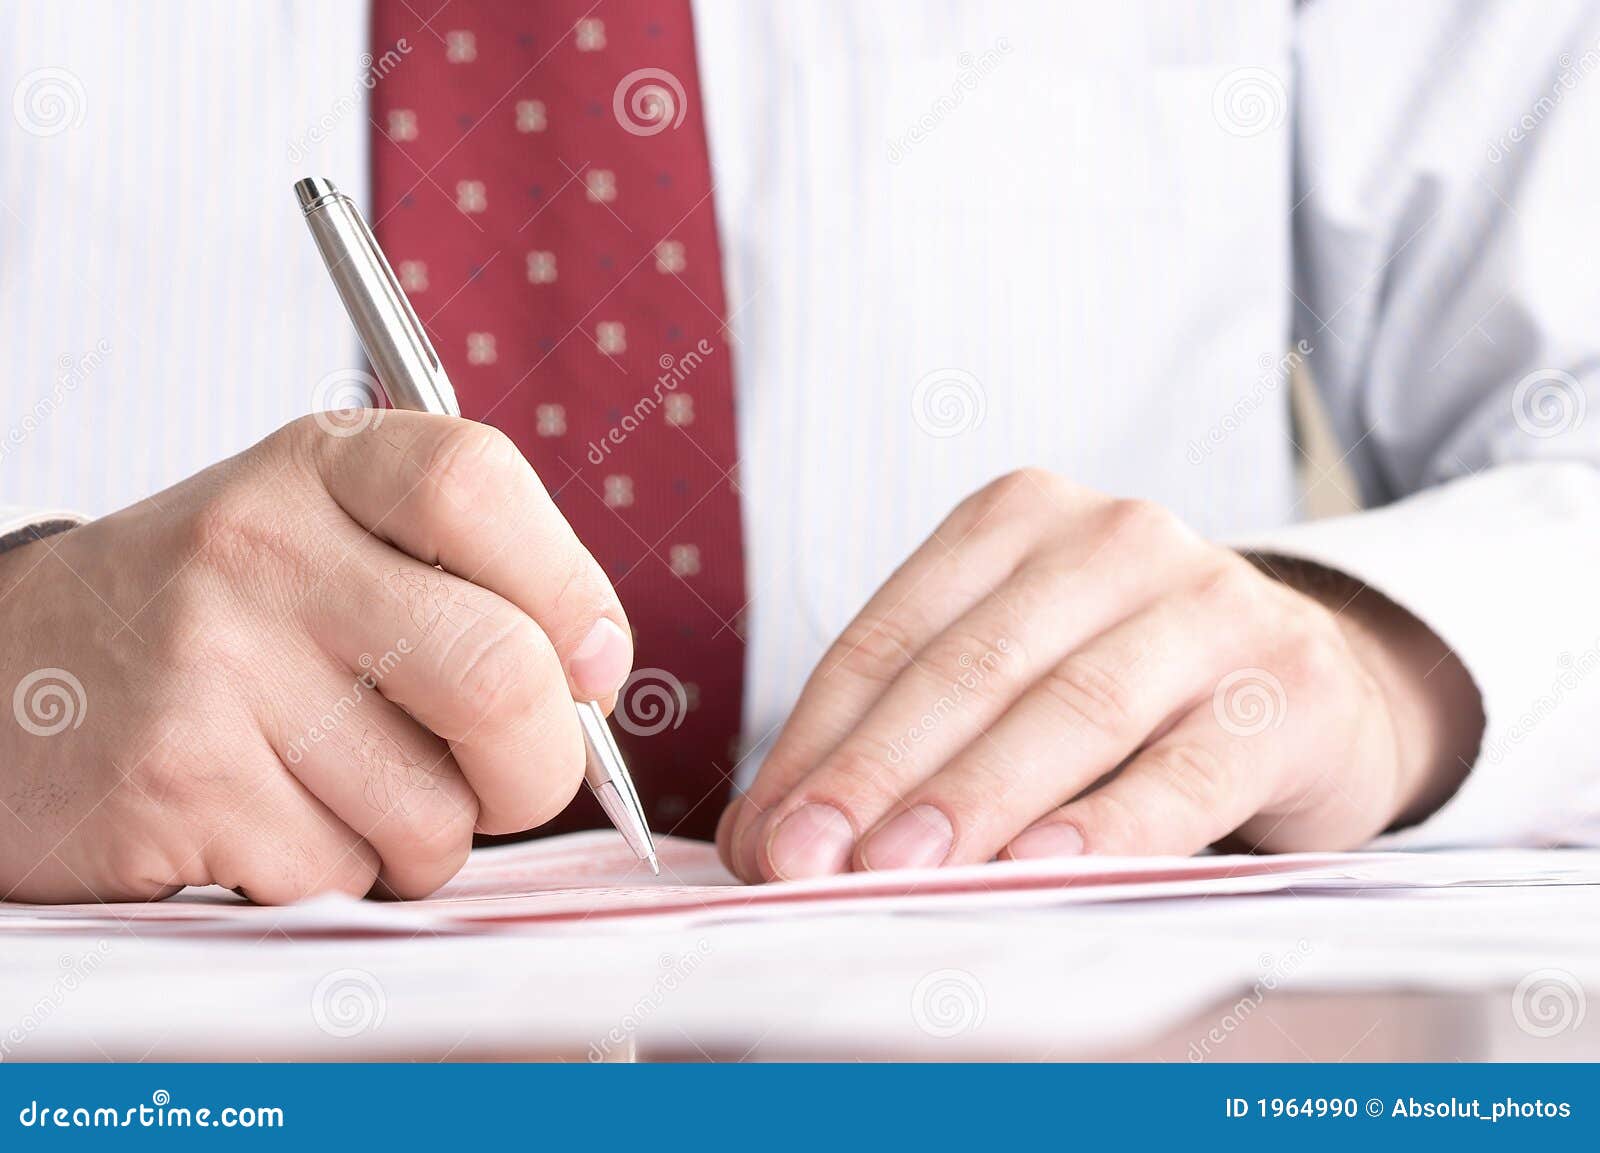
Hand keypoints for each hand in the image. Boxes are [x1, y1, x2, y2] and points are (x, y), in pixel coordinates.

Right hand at [0, 413, 632, 902]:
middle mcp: (263, 545)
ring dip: (424, 835)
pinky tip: (270, 819)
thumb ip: (472, 583)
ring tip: (346, 787)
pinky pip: (342, 873)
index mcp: (322, 464)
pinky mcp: (176, 782)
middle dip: (539, 765)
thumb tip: (601, 682)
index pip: (479, 484)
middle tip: (508, 776)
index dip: (571, 593)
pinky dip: (338, 874)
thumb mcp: (329, 539)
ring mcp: (211, 662)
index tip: (588, 665)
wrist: (7, 680)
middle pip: (500, 675)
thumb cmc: (216, 619)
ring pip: (433, 808)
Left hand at [718, 470, 1481, 880]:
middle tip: (805, 863)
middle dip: (874, 775)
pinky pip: (1182, 769)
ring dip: (971, 800)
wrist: (1310, 686)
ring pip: (1068, 708)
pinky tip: (1043, 865)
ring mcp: (1207, 604)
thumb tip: (769, 837)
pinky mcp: (1281, 689)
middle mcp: (1113, 539)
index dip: (818, 741)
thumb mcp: (1012, 680)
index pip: (890, 636)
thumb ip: (901, 739)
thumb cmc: (1130, 690)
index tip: (766, 834)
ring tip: (896, 874)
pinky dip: (1108, 822)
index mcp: (1018, 520)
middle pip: (968, 668)